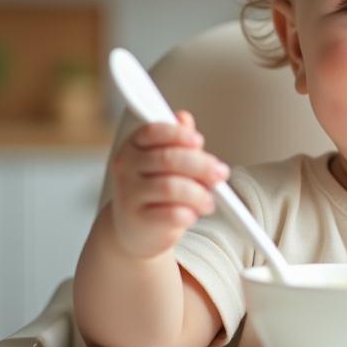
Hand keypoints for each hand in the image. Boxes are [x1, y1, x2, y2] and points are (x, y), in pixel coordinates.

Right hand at [109, 110, 229, 257]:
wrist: (136, 228)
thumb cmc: (155, 190)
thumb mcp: (164, 162)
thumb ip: (176, 140)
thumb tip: (184, 118)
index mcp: (132, 146)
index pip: (152, 132)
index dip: (178, 134)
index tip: (199, 140)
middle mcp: (126, 168)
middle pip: (167, 159)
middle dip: (201, 165)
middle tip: (220, 172)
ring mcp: (129, 195)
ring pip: (171, 188)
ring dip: (199, 193)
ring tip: (209, 200)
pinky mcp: (139, 220)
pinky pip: (171, 214)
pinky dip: (189, 213)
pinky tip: (193, 213)